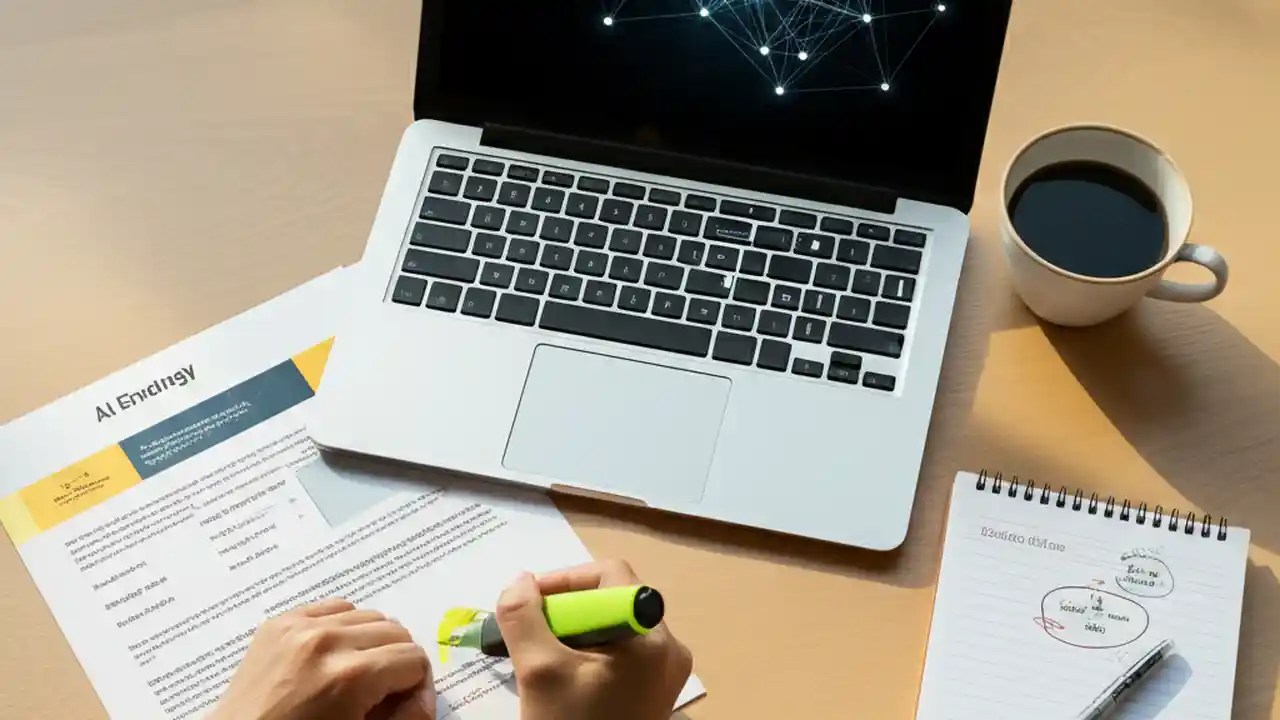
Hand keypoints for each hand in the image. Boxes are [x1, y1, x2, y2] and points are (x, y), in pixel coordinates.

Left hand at [210, 599, 435, 719]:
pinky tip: (333, 655)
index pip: (415, 659)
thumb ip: (406, 716)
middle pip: (396, 632)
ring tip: (356, 673)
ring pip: (368, 616)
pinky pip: (334, 608)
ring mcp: (299, 627)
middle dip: (397, 663)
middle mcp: (327, 641)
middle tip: (383, 692)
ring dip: (371, 643)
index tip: (405, 706)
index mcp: (351, 676)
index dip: (417, 686)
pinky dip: (343, 628)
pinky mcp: (279, 622)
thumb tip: (423, 695)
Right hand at [496, 560, 692, 719]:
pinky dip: (586, 653)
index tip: (528, 602)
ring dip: (571, 633)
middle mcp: (669, 649)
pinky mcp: (653, 693)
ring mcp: (664, 674)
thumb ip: (524, 618)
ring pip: (612, 628)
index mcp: (652, 638)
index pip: (611, 575)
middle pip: (612, 601)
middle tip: (529, 631)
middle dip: (565, 609)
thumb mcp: (539, 671)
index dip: (565, 580)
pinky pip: (619, 654)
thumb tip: (519, 582)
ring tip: (538, 655)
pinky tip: (558, 674)